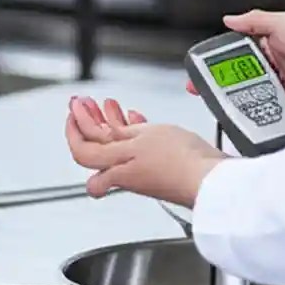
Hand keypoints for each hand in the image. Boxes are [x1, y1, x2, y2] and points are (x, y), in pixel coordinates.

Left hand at [65, 96, 224, 207]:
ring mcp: (142, 170)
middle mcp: (126, 172)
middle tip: (85, 105)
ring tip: (109, 106)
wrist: (211, 180)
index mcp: (115, 166)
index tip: (73, 111)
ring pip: (118, 146)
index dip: (73, 129)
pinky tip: (137, 120)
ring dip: (111, 123)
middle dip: (89, 122)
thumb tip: (93, 133)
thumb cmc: (180, 163)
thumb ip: (114, 135)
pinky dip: (135, 131)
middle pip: (97, 148)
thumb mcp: (140, 138)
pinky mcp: (160, 167)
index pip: (81, 150)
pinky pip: (139, 148)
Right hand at [188, 10, 284, 119]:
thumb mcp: (283, 21)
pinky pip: (269, 113)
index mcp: (275, 44)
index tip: (204, 66)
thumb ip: (254, 21)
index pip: (241, 53)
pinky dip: (256, 114)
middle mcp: (278, 67)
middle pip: (242, 76)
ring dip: (235, 98)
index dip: (222, 60)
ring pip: (251, 95)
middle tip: (202, 87)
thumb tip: (231, 19)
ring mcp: (283, 88)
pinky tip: (242, 113)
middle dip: (221, 83)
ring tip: (217, 100)